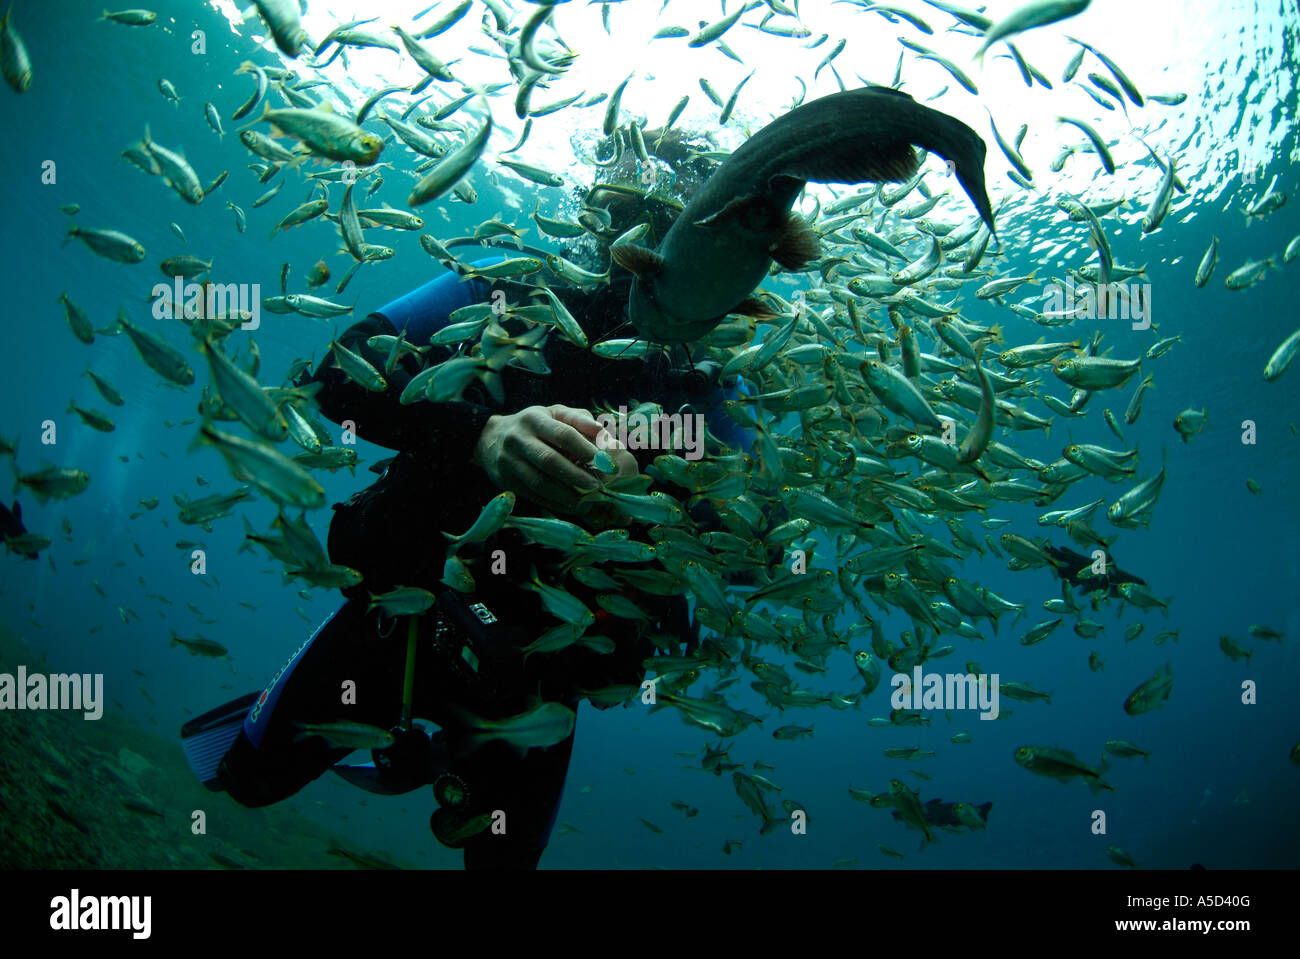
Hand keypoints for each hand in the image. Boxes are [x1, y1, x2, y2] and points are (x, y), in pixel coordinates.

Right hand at [472, 405, 636, 512]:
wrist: (490, 439)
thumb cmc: (534, 425)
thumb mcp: (554, 414)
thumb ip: (580, 420)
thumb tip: (603, 433)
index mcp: (534, 419)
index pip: (563, 434)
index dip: (585, 449)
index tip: (605, 462)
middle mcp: (518, 439)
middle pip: (549, 461)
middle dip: (577, 475)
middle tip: (598, 485)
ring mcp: (509, 462)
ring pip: (540, 482)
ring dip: (567, 494)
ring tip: (587, 500)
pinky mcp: (506, 482)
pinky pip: (533, 495)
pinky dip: (555, 503)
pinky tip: (572, 505)